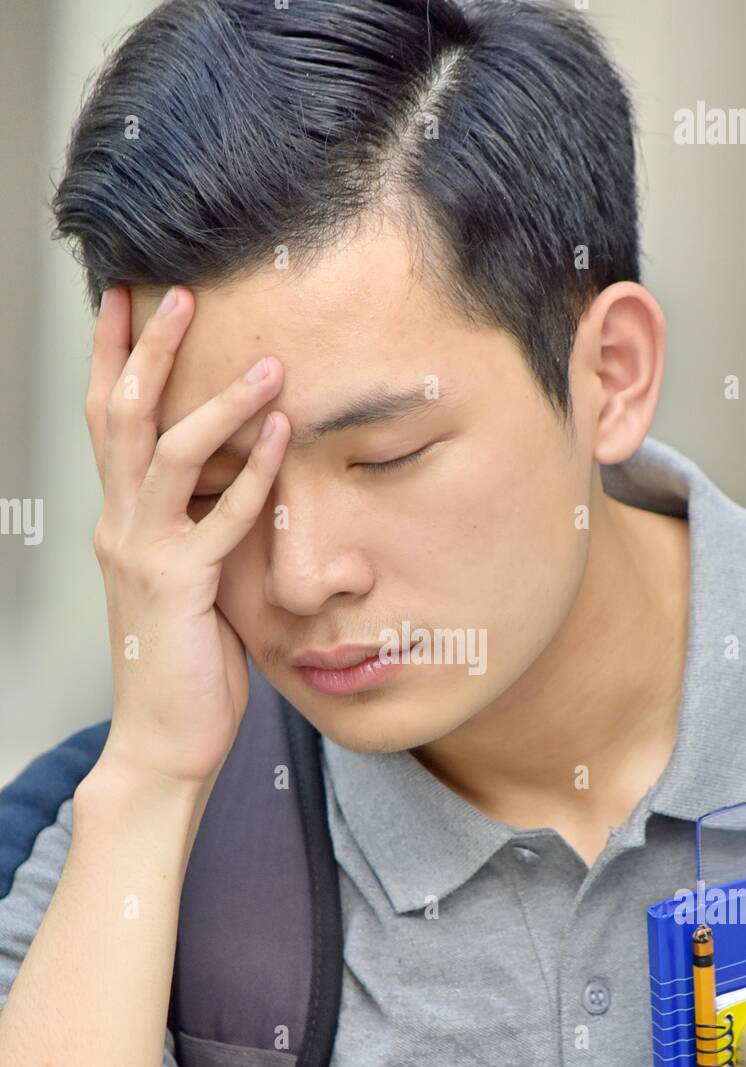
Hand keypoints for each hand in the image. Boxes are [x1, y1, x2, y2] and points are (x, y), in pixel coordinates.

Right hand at [85, 284, 290, 787]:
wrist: (163, 741)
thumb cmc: (182, 665)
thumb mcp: (189, 581)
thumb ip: (203, 529)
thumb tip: (241, 486)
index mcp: (121, 521)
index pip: (109, 422)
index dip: (113, 357)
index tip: (127, 298)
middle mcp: (121, 526)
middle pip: (120, 416)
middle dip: (146, 349)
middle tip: (180, 291)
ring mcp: (144, 553)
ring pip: (166, 452)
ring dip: (214, 399)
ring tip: (266, 360)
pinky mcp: (180, 586)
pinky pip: (221, 516)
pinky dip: (253, 471)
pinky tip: (282, 433)